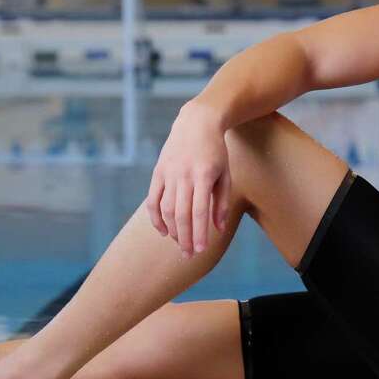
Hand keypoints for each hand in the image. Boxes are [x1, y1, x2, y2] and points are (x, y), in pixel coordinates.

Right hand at [145, 101, 231, 257]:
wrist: (197, 122)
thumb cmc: (216, 151)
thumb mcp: (225, 174)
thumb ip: (221, 202)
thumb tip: (217, 228)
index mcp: (204, 176)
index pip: (199, 211)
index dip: (199, 233)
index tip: (201, 250)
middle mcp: (184, 175)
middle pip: (181, 214)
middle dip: (185, 238)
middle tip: (189, 255)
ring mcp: (169, 173)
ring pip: (166, 209)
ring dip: (172, 230)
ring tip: (180, 244)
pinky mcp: (158, 172)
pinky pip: (153, 199)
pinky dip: (156, 217)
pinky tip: (163, 231)